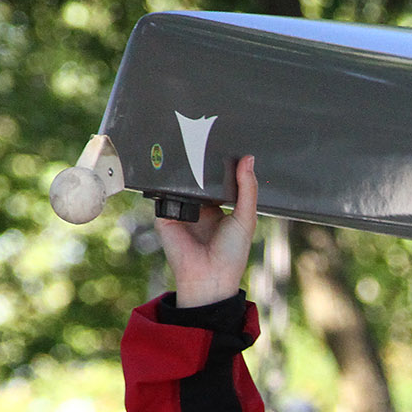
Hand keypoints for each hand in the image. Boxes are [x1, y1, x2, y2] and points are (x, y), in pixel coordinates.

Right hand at [155, 154, 257, 306]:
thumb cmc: (232, 253)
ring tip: (189, 145)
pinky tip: (173, 169)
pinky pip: (163, 192)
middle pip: (197, 177)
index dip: (222, 163)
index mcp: (219, 206)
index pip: (218, 178)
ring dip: (183, 168)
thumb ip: (247, 189)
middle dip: (200, 161)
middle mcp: (199, 205)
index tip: (225, 140)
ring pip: (179, 181)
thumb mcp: (246, 217)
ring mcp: (180, 208)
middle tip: (204, 135)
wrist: (208, 276)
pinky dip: (167, 182)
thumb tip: (249, 159)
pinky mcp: (164, 213)